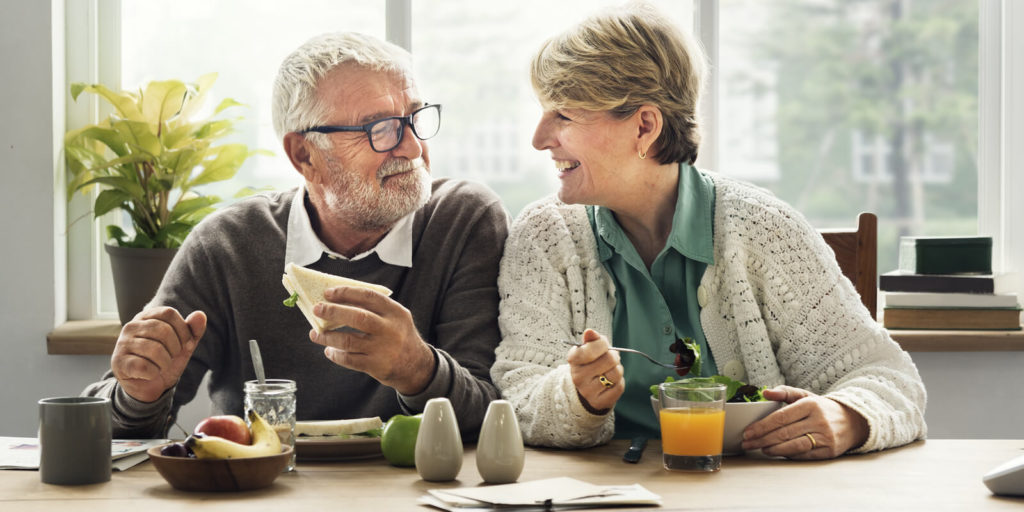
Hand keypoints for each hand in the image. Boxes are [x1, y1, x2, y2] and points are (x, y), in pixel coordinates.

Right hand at [111, 307, 206, 402]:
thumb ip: (193, 330)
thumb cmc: (165, 360)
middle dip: (175, 348)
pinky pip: (144, 366)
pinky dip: (153, 373)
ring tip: (161, 366)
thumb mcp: (183, 345)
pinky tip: (149, 373)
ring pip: (154, 349)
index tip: (185, 344)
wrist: (148, 386)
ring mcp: (122, 343)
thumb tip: (200, 315)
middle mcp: (131, 326)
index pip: (169, 313)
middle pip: (163, 330)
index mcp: (147, 316)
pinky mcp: (118, 362)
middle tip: (171, 357)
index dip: (183, 330)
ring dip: (165, 363)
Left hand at [309, 285, 435, 395]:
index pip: (369, 297)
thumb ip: (375, 309)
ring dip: (328, 337)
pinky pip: (349, 359)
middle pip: (358, 317)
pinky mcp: (376, 366)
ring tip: (316, 334)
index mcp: (395, 312)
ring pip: (348, 341)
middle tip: (317, 309)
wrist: (417, 367)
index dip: (347, 293)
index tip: (328, 293)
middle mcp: (390, 329)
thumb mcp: (396, 318)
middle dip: (333, 312)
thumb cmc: (399, 337)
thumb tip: (339, 301)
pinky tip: (329, 351)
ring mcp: (383, 349)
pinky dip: (336, 355)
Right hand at [567, 329, 623, 413]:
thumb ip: (591, 339)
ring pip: (616, 374)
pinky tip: (610, 383)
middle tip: (609, 359)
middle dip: (614, 357)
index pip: (594, 346)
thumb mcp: (588, 349)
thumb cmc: (590, 363)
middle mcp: (577, 376)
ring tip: (610, 371)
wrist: (586, 388)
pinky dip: (619, 382)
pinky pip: (619, 387)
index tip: (603, 345)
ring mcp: (587, 391)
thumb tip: (590, 332)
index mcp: (573, 359)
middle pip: (610, 359)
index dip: (603, 343)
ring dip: (618, 370)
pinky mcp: (598, 402)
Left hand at [740, 385, 868, 458]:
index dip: (762, 426)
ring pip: (794, 445)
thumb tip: (765, 392)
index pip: (781, 417)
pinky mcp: (829, 451)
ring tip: (760, 449)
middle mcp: (818, 420)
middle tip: (747, 443)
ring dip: (774, 449)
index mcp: (810, 405)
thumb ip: (785, 392)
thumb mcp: (805, 396)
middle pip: (784, 432)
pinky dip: (789, 454)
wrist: (853, 421)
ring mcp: (825, 437)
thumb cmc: (822, 408)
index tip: (748, 432)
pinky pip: (805, 455)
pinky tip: (777, 452)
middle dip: (762, 439)